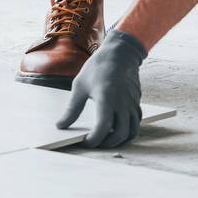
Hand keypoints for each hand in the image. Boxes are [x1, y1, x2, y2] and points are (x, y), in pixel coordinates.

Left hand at [56, 27, 146, 147]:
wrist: (119, 53)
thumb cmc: (97, 68)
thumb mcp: (80, 86)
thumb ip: (72, 109)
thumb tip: (61, 125)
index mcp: (107, 97)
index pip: (103, 127)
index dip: (94, 139)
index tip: (85, 141)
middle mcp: (122, 102)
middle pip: (120, 134)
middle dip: (107, 143)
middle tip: (95, 142)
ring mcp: (132, 103)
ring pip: (131, 131)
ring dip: (120, 140)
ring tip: (106, 139)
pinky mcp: (136, 102)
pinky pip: (136, 122)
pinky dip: (128, 130)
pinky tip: (116, 129)